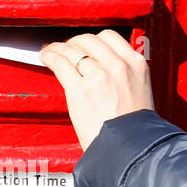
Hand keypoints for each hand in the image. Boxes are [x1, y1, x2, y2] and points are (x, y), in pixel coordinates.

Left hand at [39, 29, 153, 151]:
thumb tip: (105, 70)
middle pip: (89, 40)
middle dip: (74, 43)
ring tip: (50, 51)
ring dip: (58, 48)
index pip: (109, 37)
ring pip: (72, 50)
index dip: (92, 40)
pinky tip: (46, 57)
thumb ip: (125, 77)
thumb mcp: (141, 92)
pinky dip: (50, 56)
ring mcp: (99, 76)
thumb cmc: (135, 130)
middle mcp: (118, 66)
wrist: (131, 149)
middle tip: (67, 50)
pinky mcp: (80, 89)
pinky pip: (60, 63)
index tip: (85, 45)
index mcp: (137, 64)